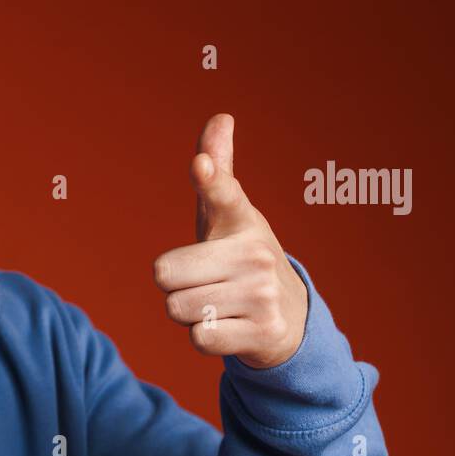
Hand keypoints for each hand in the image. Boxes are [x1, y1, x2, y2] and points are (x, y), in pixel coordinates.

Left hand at [152, 113, 307, 368]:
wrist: (290, 318)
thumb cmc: (241, 258)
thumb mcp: (228, 216)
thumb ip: (218, 171)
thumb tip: (221, 116)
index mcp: (241, 219)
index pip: (222, 193)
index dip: (210, 179)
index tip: (202, 166)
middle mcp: (255, 253)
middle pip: (164, 273)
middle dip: (172, 284)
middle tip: (202, 281)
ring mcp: (262, 294)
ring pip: (178, 308)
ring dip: (188, 312)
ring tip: (217, 304)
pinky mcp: (263, 332)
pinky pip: (198, 338)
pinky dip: (205, 337)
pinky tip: (229, 327)